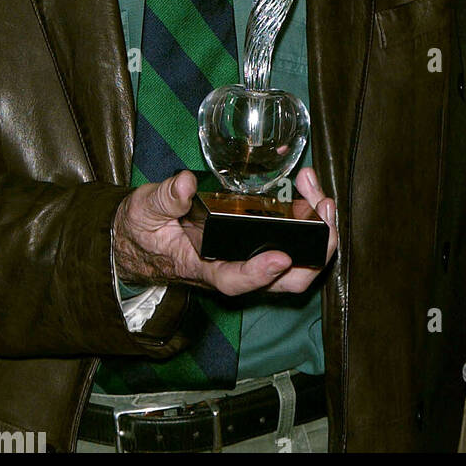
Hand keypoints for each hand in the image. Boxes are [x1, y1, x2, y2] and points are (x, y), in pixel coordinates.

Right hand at [113, 167, 336, 295]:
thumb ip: (165, 199)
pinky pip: (293, 242)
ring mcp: (250, 259)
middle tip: (323, 210)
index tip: (281, 256)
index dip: (258, 273)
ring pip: (298, 264)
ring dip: (318, 232)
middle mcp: (234, 268)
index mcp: (203, 267)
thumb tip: (186, 184)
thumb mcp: (145, 211)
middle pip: (285, 281)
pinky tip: (309, 190)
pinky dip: (308, 219)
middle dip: (315, 253)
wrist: (142, 240)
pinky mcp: (258, 244)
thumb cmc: (144, 228)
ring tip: (321, 195)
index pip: (233, 280)